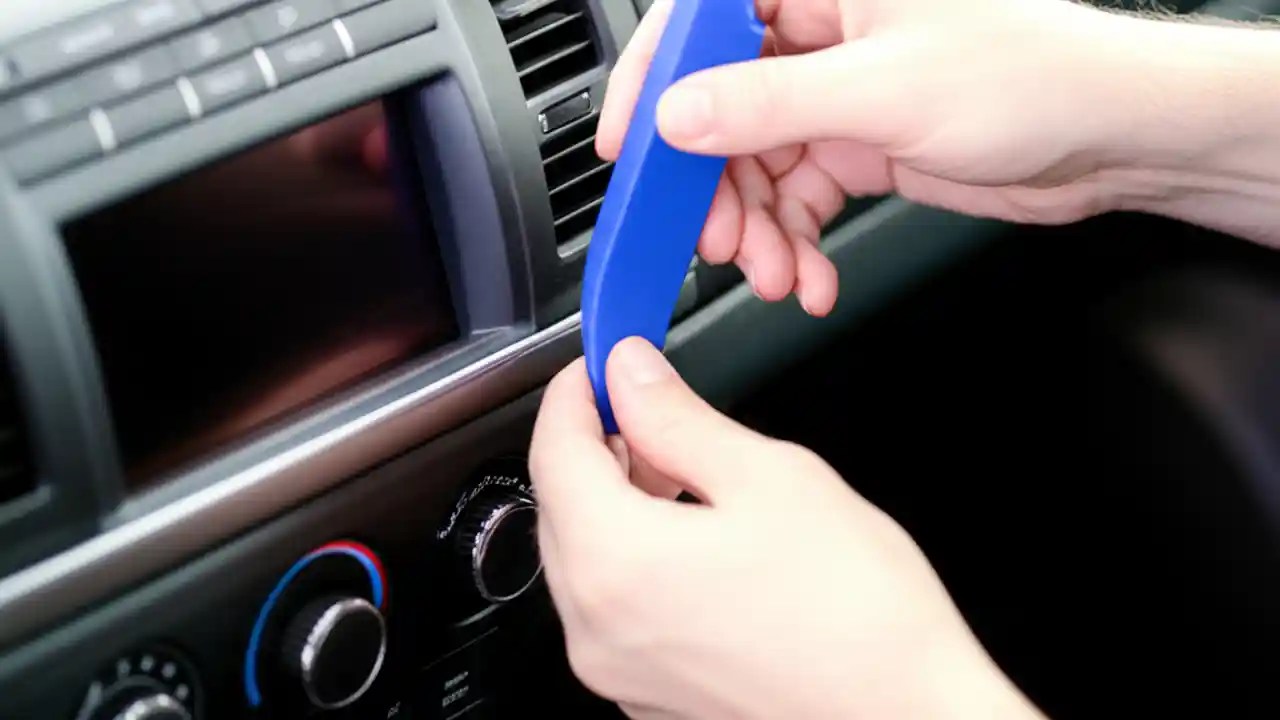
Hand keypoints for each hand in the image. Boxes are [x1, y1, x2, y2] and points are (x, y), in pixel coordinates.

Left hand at [529, 338, 1044, 718]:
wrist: (907, 714)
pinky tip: (690, 537)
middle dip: (596, 446)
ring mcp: (617, 670)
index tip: (601, 363)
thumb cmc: (859, 613)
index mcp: (616, 562)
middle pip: (559, 505)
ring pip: (582, 558)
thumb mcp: (770, 477)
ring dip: (613, 502)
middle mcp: (597, 628)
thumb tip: (631, 376)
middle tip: (649, 407)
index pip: (553, 451)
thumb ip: (679, 419)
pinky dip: (632, 558)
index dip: (575, 393)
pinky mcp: (645, 695)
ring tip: (682, 471)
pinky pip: (612, 608)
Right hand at [598, 0, 1147, 314]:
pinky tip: (809, 276)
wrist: (1110, 138)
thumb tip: (678, 115)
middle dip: (717, 187)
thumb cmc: (1032, 76)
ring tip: (778, 273)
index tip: (629, 146)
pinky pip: (795, 197)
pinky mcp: (856, 143)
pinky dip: (795, 243)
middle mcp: (820, 30)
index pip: (698, 20)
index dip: (652, 81)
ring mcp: (837, 91)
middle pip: (718, 107)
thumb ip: (767, 105)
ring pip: (753, 163)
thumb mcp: (883, 90)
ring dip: (758, 230)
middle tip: (719, 240)